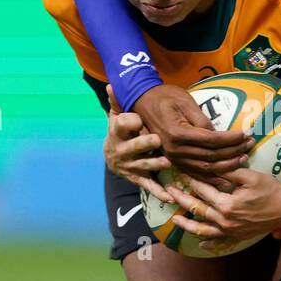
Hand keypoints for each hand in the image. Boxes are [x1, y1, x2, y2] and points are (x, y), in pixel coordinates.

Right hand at [104, 85, 172, 201]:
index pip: (122, 125)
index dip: (129, 122)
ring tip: (167, 162)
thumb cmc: (121, 132)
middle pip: (134, 146)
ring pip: (143, 165)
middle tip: (156, 139)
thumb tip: (110, 85)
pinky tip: (170, 196)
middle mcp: (122, 150)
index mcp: (118, 132)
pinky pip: (149, 185)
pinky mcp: (137, 178)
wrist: (112, 156)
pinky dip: (158, 191)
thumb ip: (117, 102)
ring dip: (155, 164)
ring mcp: (130, 165)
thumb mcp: (117, 116)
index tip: (137, 119)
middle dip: (144, 143)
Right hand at [132, 84, 253, 179]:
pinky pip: (195, 173)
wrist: (142, 101)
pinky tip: (226, 178)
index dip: (232, 139)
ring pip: (205, 168)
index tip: (246, 134)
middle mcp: (175, 150)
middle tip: (250, 144)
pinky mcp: (173, 161)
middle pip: (211, 156)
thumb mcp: (185, 101)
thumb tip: (219, 134)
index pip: (212, 141)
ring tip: (243, 158)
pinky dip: (212, 178)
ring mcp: (173, 158)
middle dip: (234, 152)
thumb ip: (202, 120)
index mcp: (178, 133)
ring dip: (227, 166)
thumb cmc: (165, 97)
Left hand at [165, 169, 280, 252]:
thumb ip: (228, 172)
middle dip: (181, 199)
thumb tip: (211, 164)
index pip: (203, 190)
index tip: (180, 172)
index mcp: (227, 204)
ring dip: (186, 224)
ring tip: (174, 219)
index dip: (190, 179)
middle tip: (169, 191)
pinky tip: (199, 241)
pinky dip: (207, 242)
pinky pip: (218, 241)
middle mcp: (225, 220)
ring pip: (202, 229)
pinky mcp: (236, 236)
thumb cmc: (270, 189)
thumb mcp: (250, 176)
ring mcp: (230, 230)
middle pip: (197, 209)